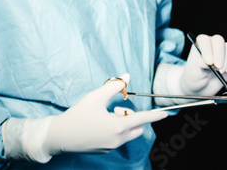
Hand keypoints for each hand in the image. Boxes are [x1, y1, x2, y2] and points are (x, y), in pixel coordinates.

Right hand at [41, 74, 169, 155]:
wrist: (61, 136)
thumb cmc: (78, 115)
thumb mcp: (95, 97)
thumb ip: (114, 86)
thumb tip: (127, 76)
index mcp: (117, 126)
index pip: (142, 119)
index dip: (155, 116)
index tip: (166, 114)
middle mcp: (117, 139)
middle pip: (136, 127)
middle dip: (131, 117)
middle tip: (114, 109)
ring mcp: (111, 147)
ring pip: (128, 133)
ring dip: (123, 123)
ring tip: (106, 115)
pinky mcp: (105, 150)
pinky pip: (118, 139)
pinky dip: (116, 130)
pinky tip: (99, 125)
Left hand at [179, 34, 226, 95]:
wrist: (202, 87)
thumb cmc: (195, 78)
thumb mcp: (195, 74)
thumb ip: (202, 67)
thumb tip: (209, 62)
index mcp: (199, 44)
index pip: (204, 40)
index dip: (207, 49)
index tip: (208, 62)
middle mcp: (211, 44)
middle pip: (218, 40)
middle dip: (219, 53)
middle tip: (218, 66)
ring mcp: (221, 51)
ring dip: (225, 60)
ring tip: (220, 72)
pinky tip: (225, 71)